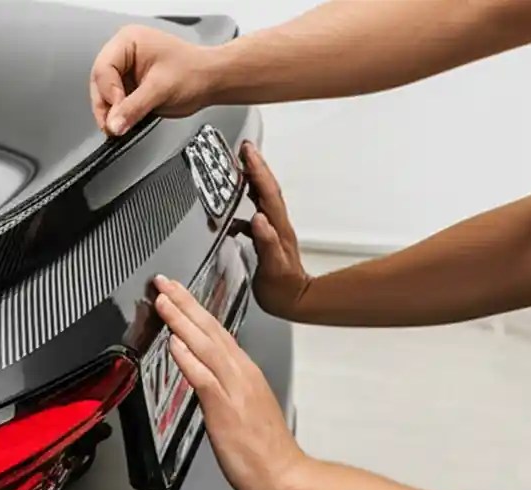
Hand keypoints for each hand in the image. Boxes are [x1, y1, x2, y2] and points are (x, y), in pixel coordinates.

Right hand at [90, 25, 219, 135]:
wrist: (211, 81)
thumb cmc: (195, 72)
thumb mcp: (161, 90)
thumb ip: (134, 108)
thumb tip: (113, 124)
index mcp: (129, 41)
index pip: (104, 69)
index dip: (109, 94)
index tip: (118, 113)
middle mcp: (124, 53)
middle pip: (100, 83)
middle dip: (106, 107)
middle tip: (114, 126)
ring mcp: (126, 70)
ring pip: (104, 95)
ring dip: (111, 114)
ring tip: (120, 127)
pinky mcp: (129, 86)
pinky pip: (114, 103)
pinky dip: (118, 116)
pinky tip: (125, 123)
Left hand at [152, 276, 307, 489]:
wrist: (285, 475)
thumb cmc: (265, 450)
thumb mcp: (242, 408)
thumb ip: (223, 387)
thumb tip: (203, 375)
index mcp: (244, 372)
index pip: (215, 332)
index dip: (193, 310)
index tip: (176, 293)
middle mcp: (241, 373)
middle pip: (209, 329)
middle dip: (184, 303)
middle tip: (163, 281)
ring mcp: (234, 389)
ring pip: (205, 345)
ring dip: (181, 320)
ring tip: (163, 299)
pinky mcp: (226, 408)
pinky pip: (204, 377)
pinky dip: (188, 358)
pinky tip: (175, 343)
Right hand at [239, 142, 312, 320]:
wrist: (296, 300)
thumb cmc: (283, 288)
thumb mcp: (273, 266)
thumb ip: (266, 242)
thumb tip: (256, 219)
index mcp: (276, 228)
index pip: (266, 192)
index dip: (257, 170)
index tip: (247, 151)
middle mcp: (276, 224)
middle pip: (266, 188)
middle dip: (256, 166)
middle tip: (244, 148)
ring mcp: (273, 230)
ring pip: (262, 198)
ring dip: (252, 181)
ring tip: (239, 168)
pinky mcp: (268, 238)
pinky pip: (255, 213)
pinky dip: (246, 206)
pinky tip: (233, 213)